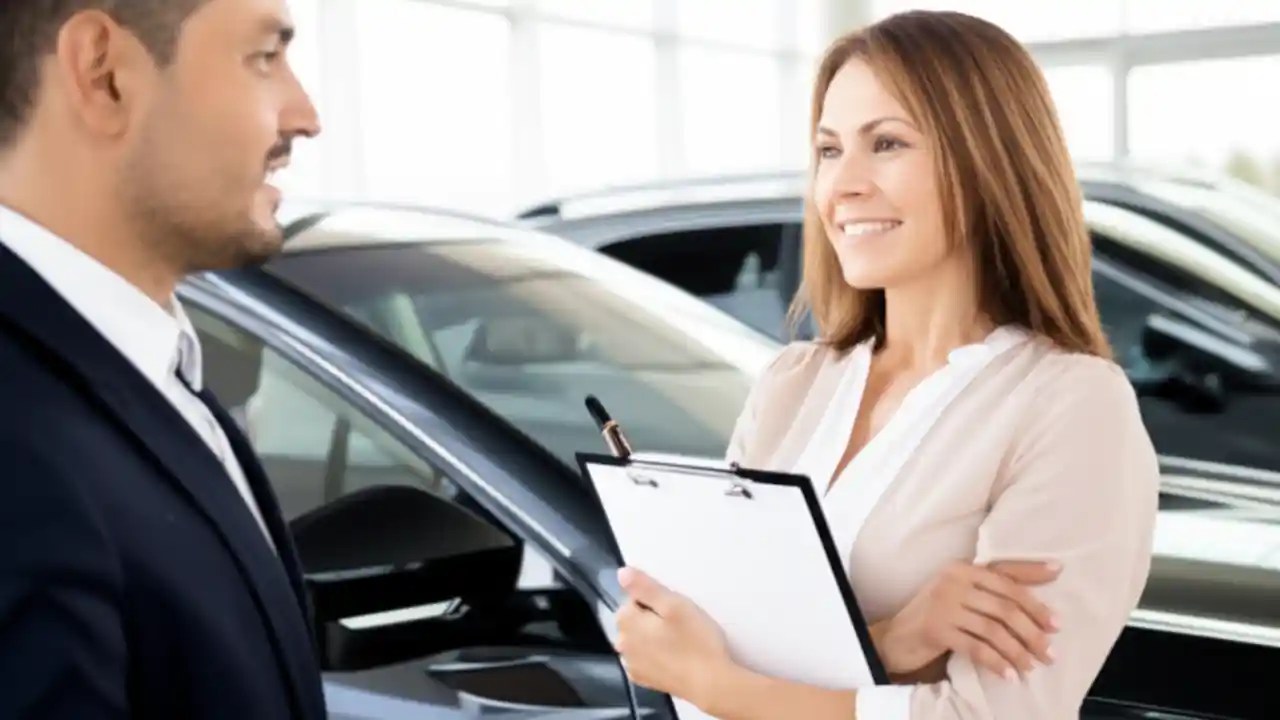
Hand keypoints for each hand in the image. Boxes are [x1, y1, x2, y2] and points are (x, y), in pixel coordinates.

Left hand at [613, 567, 732, 705]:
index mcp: (626, 622)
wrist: (711, 684)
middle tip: (680, 625)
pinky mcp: (642, 679)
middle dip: (653, 618)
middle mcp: (622, 644)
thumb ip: (645, 587)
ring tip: (679, 641)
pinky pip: (644, 656)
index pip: (634, 598)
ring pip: (640, 638)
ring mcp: (631, 664)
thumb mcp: (674, 605)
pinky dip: (655, 654)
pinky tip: (675, 656)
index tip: (674, 611)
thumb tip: (622, 574)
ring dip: (654, 636)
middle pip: (635, 618)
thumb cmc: (696, 642)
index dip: (657, 601)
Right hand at [875, 560, 1060, 679]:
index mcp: (963, 567)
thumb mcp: (961, 595)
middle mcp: (953, 581)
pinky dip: (997, 663)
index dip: (1035, 596)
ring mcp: (943, 605)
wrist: (895, 637)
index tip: (1058, 619)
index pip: (1007, 577)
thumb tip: (1046, 583)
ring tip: (1032, 666)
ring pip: (994, 629)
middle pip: (1005, 606)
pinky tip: (1010, 675)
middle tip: (1050, 652)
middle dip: (1032, 632)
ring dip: (1018, 651)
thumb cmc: (935, 616)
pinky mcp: (936, 630)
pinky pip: (976, 648)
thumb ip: (992, 590)